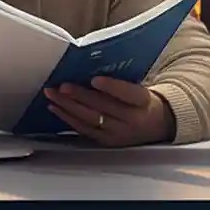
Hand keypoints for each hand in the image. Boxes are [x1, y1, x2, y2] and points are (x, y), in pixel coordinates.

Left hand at [44, 76, 174, 146]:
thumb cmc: (142, 100)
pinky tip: (56, 108)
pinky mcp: (107, 142)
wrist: (157, 125)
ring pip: (90, 120)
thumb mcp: (140, 87)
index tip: (95, 79)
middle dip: (80, 97)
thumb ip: (120, 80)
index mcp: (144, 102)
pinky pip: (84, 130)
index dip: (112, 87)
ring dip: (68, 107)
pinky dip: (68, 118)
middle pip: (103, 108)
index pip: (129, 94)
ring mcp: (119, 134)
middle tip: (62, 86)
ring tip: (52, 95)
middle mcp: (132, 120)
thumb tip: (88, 67)